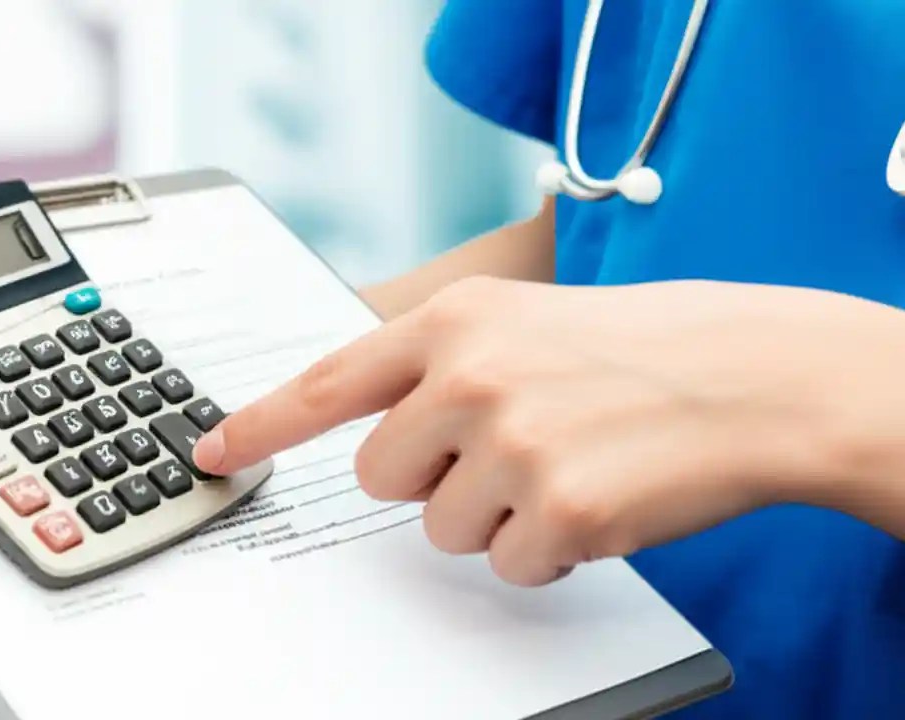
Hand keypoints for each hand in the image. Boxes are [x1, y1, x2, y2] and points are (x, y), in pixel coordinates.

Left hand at [192, 276, 904, 585]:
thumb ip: (431, 362)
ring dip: (494, 517)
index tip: (210, 453)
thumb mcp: (517, 322)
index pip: (326, 383)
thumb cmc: (629, 348)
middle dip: (428, 480)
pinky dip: (546, 550)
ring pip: (441, 531)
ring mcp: (515, 446)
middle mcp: (470, 379)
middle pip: (378, 478)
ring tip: (562, 466)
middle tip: (505, 451)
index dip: (259, 425)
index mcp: (452, 325)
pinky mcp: (561, 512)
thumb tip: (362, 423)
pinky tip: (594, 500)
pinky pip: (509, 564)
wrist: (746, 373)